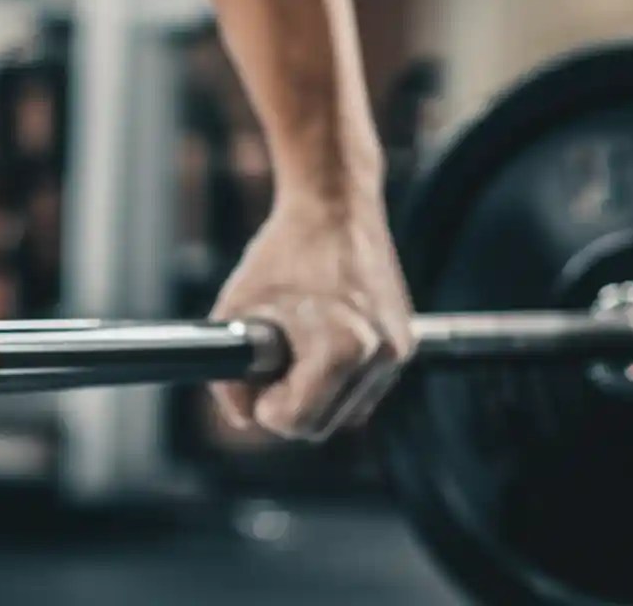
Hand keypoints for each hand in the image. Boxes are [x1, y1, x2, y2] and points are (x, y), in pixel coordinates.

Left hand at [211, 194, 415, 439]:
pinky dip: (338, 379)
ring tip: (296, 346)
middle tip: (271, 363)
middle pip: (323, 426)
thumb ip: (228, 375)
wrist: (334, 205)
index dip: (265, 408)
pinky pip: (364, 389)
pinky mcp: (404, 342)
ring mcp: (397, 350)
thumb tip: (242, 419)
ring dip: (315, 395)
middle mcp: (381, 354)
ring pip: (346, 412)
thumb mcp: (237, 311)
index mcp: (344, 347)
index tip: (258, 378)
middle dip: (290, 405)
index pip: (297, 422)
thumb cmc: (282, 254)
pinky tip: (320, 342)